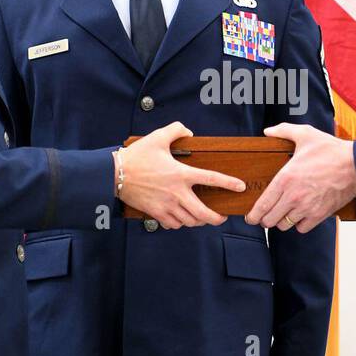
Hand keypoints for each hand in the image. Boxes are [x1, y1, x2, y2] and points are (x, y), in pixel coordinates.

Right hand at [118, 121, 245, 228]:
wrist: (114, 174)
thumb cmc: (136, 156)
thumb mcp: (157, 137)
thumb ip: (176, 130)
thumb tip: (188, 132)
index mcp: (180, 173)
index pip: (210, 178)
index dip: (229, 183)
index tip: (240, 187)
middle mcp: (176, 193)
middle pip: (203, 213)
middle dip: (216, 218)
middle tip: (221, 217)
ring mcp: (166, 206)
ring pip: (189, 221)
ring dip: (198, 221)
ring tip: (202, 218)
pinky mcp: (156, 214)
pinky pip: (173, 225)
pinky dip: (180, 224)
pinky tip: (181, 219)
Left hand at [246, 123, 355, 232]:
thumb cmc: (331, 151)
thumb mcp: (306, 134)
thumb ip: (283, 130)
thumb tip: (268, 131)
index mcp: (285, 179)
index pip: (262, 205)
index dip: (253, 215)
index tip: (250, 217)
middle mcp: (293, 197)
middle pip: (269, 220)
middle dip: (265, 219)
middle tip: (267, 214)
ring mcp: (306, 208)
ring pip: (284, 226)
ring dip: (282, 221)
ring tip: (284, 212)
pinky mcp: (319, 215)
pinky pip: (301, 228)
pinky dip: (299, 224)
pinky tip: (300, 214)